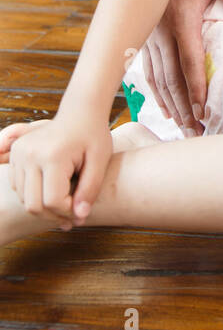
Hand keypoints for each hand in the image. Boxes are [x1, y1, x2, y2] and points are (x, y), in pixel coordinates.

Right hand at [0, 113, 112, 228]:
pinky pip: (19, 188)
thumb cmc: (93, 136)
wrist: (79, 112)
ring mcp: (19, 154)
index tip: (82, 209)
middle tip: (72, 215)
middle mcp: (30, 154)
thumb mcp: (100, 161)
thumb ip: (90, 189)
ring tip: (64, 203)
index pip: (52, 201)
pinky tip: (52, 191)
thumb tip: (80, 216)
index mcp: (52, 155)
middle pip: (34, 205)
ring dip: (44, 208)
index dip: (68, 212)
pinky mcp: (15, 155)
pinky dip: (34, 196)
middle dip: (54, 215)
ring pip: (24, 200)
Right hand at [138, 0, 222, 135]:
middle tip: (194, 131)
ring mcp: (149, 35)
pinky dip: (155, 90)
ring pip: (157, 77)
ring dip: (169, 103)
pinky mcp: (144, 36)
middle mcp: (161, 31)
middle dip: (183, 107)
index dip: (194, 88)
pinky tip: (163, 106)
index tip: (201, 111)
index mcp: (181, 18)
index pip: (189, 61)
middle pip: (171, 77)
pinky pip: (148, 69)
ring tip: (182, 126)